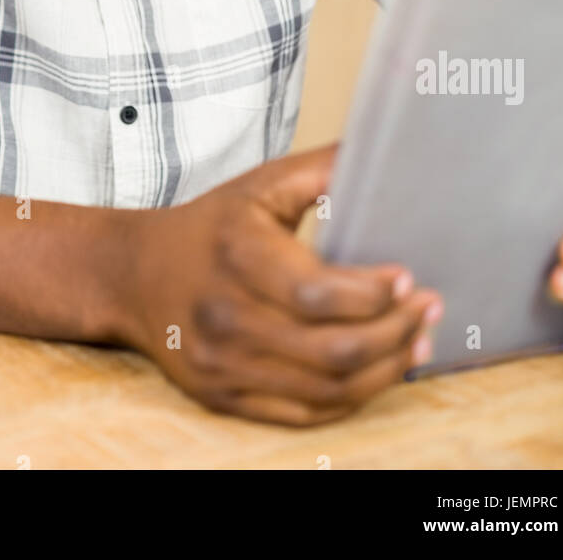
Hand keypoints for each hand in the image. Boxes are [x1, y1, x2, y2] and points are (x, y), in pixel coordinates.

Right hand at [119, 146, 442, 425]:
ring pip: (326, 389)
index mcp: (238, 254)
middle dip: (396, 333)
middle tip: (430, 309)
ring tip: (418, 342)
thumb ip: (321, 169)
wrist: (132, 275)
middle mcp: (226, 316)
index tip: (411, 278)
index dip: (374, 294)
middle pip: (331, 350)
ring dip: (385, 370)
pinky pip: (304, 413)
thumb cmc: (211, 226)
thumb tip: (382, 149)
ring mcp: (223, 365)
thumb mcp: (259, 185)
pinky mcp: (224, 397)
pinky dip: (351, 398)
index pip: (318, 292)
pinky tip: (379, 371)